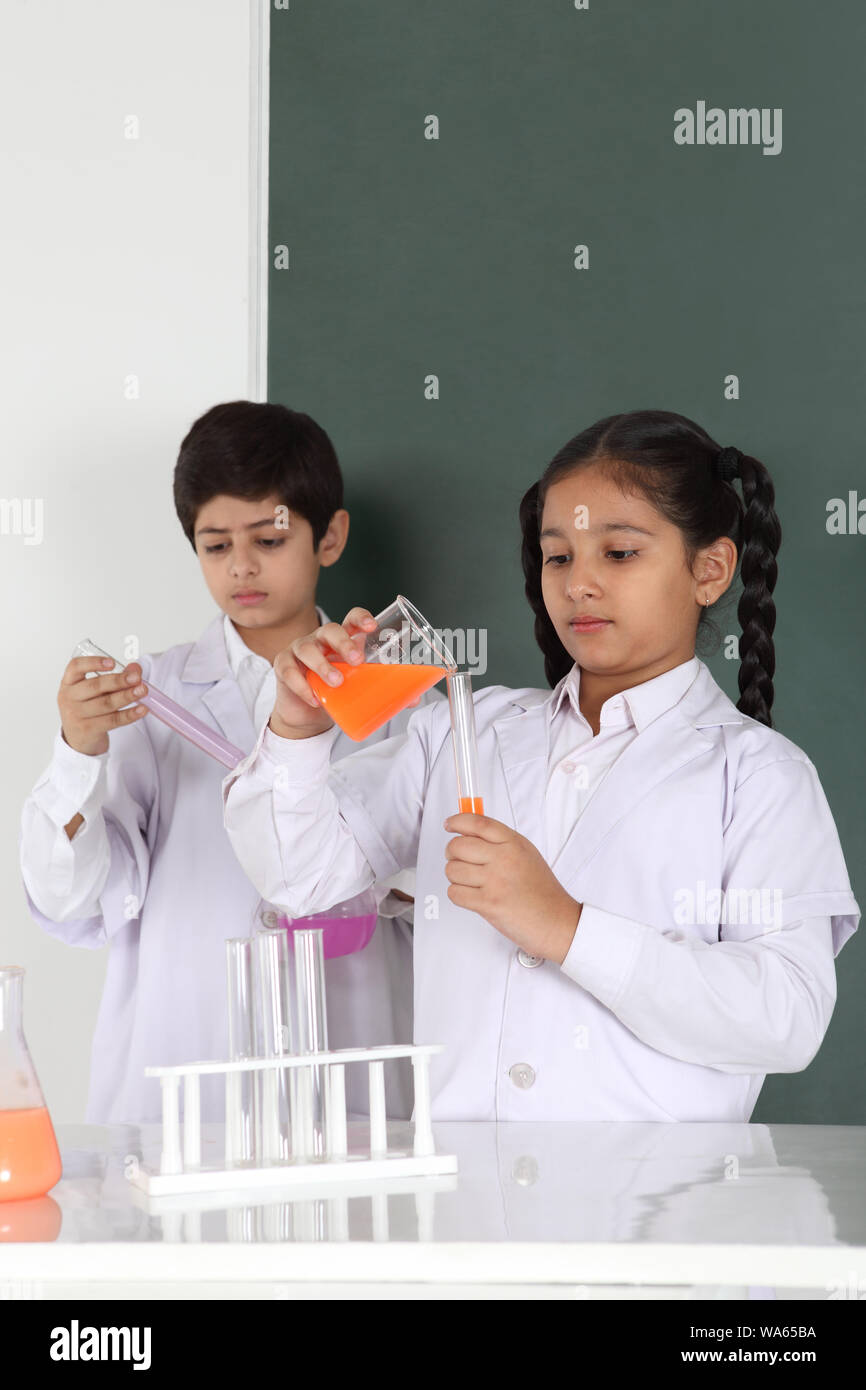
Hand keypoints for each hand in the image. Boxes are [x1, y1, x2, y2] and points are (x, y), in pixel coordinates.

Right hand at [58, 656, 148, 755]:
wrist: (79, 739)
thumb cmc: (88, 709)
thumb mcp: (97, 692)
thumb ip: (116, 678)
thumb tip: (135, 668)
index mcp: (69, 682)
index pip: (75, 667)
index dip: (94, 662)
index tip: (112, 662)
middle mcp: (69, 697)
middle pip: (95, 686)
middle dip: (118, 681)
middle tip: (136, 677)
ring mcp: (76, 715)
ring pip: (105, 704)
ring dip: (127, 696)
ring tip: (142, 691)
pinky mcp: (88, 730)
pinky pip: (112, 720)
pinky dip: (129, 714)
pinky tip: (141, 709)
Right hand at [270, 606, 377, 738]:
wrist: (308, 713)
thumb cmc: (337, 691)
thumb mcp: (359, 687)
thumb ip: (383, 690)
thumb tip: (413, 700)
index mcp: (343, 639)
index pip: (351, 618)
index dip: (361, 618)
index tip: (372, 627)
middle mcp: (321, 640)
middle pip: (330, 630)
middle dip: (343, 642)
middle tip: (357, 661)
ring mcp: (300, 651)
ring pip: (307, 649)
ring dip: (323, 665)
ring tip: (337, 683)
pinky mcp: (284, 667)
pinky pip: (288, 671)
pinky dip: (302, 685)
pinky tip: (315, 698)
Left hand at [443, 812, 581, 963]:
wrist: (556, 920)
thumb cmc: (542, 890)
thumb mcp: (526, 855)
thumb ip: (500, 842)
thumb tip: (469, 833)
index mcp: (513, 843)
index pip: (477, 822)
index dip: (457, 821)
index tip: (449, 825)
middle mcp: (504, 858)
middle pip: (458, 846)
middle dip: (452, 854)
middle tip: (458, 860)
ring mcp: (495, 881)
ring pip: (452, 870)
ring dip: (455, 877)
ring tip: (470, 882)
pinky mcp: (488, 903)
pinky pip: (455, 893)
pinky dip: (458, 895)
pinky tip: (471, 896)